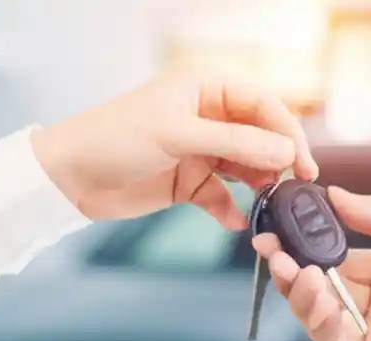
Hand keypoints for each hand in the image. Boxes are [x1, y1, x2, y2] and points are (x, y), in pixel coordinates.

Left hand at [31, 70, 318, 225]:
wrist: (68, 177)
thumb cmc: (114, 138)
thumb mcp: (178, 135)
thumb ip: (235, 144)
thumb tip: (285, 151)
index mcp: (206, 88)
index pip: (263, 104)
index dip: (287, 132)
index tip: (302, 162)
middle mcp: (208, 116)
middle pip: (261, 137)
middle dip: (278, 161)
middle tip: (294, 188)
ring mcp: (200, 150)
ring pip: (246, 168)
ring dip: (258, 187)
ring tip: (267, 206)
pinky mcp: (189, 182)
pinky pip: (223, 196)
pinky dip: (231, 210)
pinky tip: (235, 222)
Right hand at [252, 188, 370, 340]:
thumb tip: (334, 194)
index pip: (334, 256)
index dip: (305, 244)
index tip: (281, 226)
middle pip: (317, 287)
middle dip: (290, 268)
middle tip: (269, 249)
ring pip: (318, 317)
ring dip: (301, 294)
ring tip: (299, 273)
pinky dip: (320, 325)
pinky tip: (321, 300)